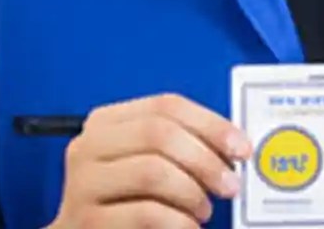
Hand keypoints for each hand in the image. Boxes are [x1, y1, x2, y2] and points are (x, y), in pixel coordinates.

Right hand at [47, 93, 252, 227]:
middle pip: (159, 134)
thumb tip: (231, 145)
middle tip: (230, 184)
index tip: (240, 147)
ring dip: (192, 192)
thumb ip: (178, 147)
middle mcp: (88, 146)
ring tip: (203, 210)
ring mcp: (82, 184)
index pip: (165, 105)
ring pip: (151, 171)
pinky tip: (189, 227)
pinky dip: (179, 221)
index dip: (211, 124)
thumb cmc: (123, 202)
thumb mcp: (144, 163)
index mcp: (106, 123)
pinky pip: (145, 213)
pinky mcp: (87, 221)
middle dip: (205, 160)